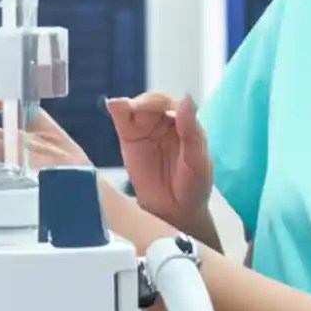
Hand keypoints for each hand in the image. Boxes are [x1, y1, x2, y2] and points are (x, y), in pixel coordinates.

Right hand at [105, 93, 212, 222]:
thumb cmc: (193, 186)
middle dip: (145, 103)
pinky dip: (118, 110)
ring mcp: (146, 128)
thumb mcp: (197, 162)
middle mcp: (165, 121)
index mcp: (187, 123)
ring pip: (136, 108)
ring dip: (128, 104)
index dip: (168, 105)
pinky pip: (123, 120)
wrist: (175, 212)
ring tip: (122, 106)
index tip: (161, 109)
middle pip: (153, 103)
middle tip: (135, 108)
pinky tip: (114, 105)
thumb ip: (190, 131)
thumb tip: (187, 98)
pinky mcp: (129, 138)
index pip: (175, 105)